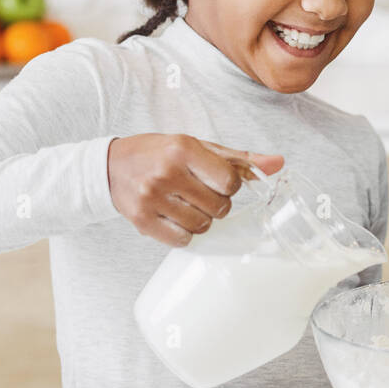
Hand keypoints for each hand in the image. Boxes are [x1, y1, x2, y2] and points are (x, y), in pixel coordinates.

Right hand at [107, 134, 283, 246]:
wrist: (110, 166)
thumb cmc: (160, 154)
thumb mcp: (197, 147)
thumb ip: (239, 158)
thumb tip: (278, 163)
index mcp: (183, 149)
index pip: (230, 181)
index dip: (230, 186)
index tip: (218, 182)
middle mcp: (167, 173)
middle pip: (220, 207)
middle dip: (217, 204)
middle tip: (200, 193)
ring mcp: (152, 199)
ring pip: (203, 226)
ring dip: (202, 219)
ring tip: (187, 205)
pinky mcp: (142, 221)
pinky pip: (182, 240)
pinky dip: (185, 234)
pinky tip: (175, 218)